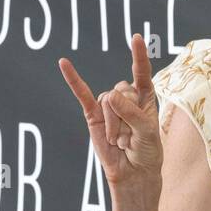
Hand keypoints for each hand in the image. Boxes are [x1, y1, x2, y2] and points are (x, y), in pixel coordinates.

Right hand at [58, 32, 163, 190]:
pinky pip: (82, 95)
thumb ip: (131, 113)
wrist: (133, 173)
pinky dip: (73, 80)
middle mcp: (126, 98)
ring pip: (107, 101)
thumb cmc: (147, 151)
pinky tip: (63, 63)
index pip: (142, 73)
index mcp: (145, 98)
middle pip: (122, 91)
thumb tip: (109, 96)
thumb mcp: (147, 132)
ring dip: (114, 124)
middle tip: (131, 137)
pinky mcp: (92, 115)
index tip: (136, 37)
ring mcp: (108, 105)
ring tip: (120, 140)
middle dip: (126, 115)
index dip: (139, 56)